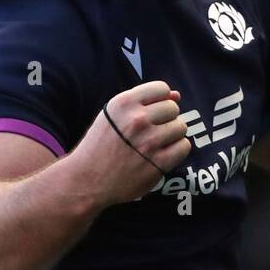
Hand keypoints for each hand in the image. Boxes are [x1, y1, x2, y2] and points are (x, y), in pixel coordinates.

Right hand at [67, 80, 191, 207]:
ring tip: (155, 144)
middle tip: (151, 132)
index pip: (161, 88)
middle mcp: (137, 120)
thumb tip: (177, 95)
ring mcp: (149, 141)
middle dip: (165, 119)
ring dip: (172, 136)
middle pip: (173, 108)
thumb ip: (143, 103)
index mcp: (123, 103)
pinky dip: (176, 151)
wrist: (86, 181)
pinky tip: (162, 154)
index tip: (152, 112)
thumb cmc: (100, 146)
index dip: (160, 100)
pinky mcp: (159, 162)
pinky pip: (184, 146)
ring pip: (181, 127)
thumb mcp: (113, 116)